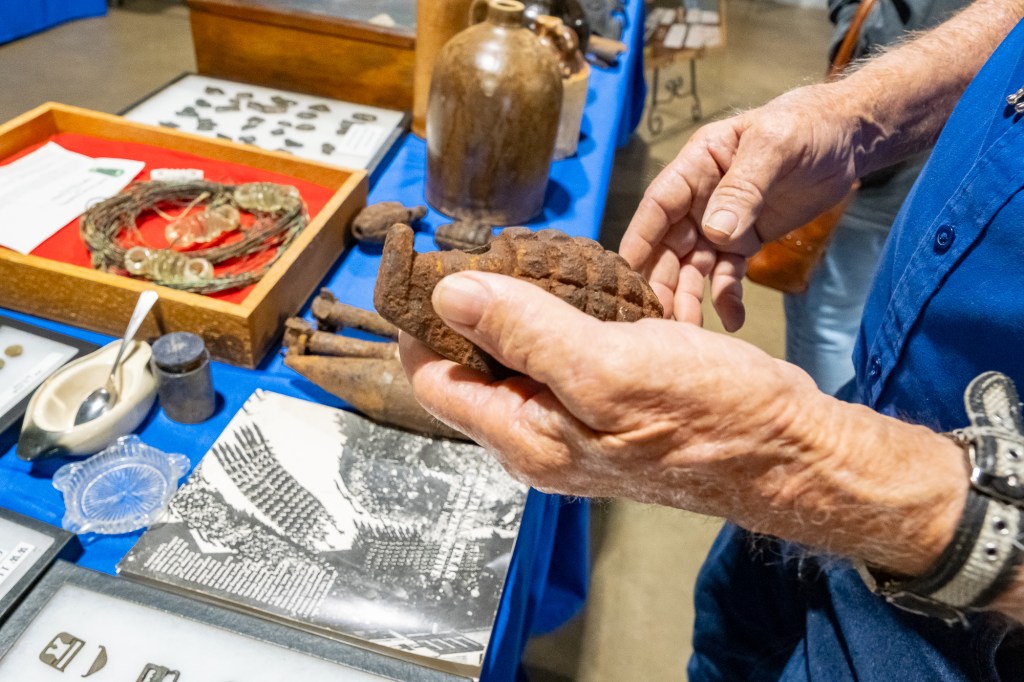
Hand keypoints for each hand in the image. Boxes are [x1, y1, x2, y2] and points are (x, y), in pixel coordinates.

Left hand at [400, 271, 966, 576]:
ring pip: (514, 360)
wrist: (786, 448)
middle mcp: (538, 437)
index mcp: (525, 437)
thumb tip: (450, 296)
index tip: (422, 269)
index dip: (418, 326)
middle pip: (469, 369)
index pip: (434, 381)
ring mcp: (571, 423)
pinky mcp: (603, 405)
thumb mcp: (609, 366)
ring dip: (511, 311)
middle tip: (480, 252)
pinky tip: (571, 287)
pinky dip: (553, 320)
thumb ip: (525, 332)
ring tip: (522, 260)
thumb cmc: (710, 416)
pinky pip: (557, 359)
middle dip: (465, 311)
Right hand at [619, 84, 862, 330]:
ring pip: (693, 267)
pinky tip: (733, 321)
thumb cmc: (805, 125)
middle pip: (668, 246)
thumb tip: (714, 232)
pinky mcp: (744, 243)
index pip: (657, 206)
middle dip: (661, 280)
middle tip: (659, 316)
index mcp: (696, 167)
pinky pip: (727, 275)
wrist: (847, 136)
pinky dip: (727, 298)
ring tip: (691, 327)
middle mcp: (698, 199)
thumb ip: (744, 188)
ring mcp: (719, 224)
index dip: (639, 238)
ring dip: (688, 296)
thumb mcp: (774, 146)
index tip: (626, 272)